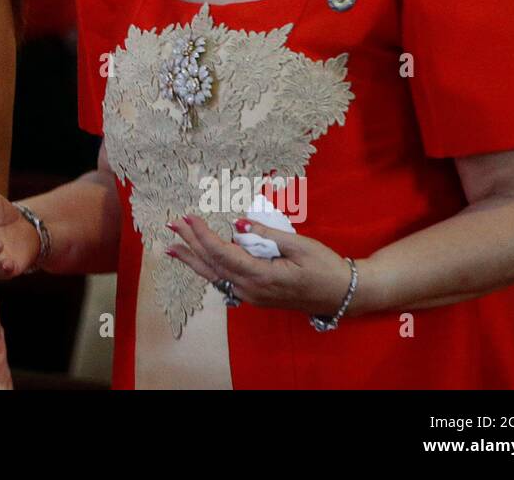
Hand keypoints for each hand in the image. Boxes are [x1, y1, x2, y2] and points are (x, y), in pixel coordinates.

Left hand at [166, 214, 353, 314]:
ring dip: (193, 258)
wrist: (342, 295)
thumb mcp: (299, 246)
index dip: (203, 235)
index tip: (189, 218)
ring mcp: (251, 296)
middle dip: (190, 244)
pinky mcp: (255, 295)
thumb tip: (239, 224)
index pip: (223, 254)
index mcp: (261, 277)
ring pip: (215, 276)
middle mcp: (251, 290)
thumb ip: (266, 235)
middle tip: (171, 226)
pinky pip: (225, 281)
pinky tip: (197, 260)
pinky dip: (208, 268)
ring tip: (171, 246)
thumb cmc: (325, 267)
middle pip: (213, 265)